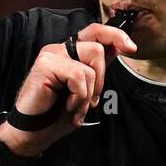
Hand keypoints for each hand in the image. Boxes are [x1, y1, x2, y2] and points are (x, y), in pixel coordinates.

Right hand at [0, 23, 137, 156]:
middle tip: (89, 101)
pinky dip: (79, 96)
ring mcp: (52, 55)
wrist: (33, 132)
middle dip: (100, 81)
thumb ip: (98, 70)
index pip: (95, 32)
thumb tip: (119, 49)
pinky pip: (79, 76)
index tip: (131, 48)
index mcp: (70, 54)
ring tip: (75, 107)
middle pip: (98, 49)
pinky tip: (67, 106)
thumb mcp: (85, 91)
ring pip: (91, 64)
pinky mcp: (45, 65)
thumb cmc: (55, 115)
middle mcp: (61, 50)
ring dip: (89, 93)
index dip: (115, 35)